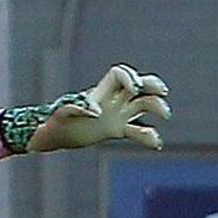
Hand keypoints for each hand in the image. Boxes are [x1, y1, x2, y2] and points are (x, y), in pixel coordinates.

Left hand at [24, 64, 172, 152]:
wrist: (53, 135)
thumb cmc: (54, 122)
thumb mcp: (62, 114)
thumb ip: (77, 109)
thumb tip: (95, 111)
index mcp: (99, 92)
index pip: (120, 75)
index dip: (130, 78)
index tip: (133, 90)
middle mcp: (110, 100)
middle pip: (137, 85)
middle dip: (151, 85)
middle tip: (161, 91)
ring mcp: (115, 115)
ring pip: (142, 105)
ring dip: (156, 107)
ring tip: (165, 115)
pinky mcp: (116, 130)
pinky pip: (136, 131)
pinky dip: (148, 136)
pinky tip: (156, 143)